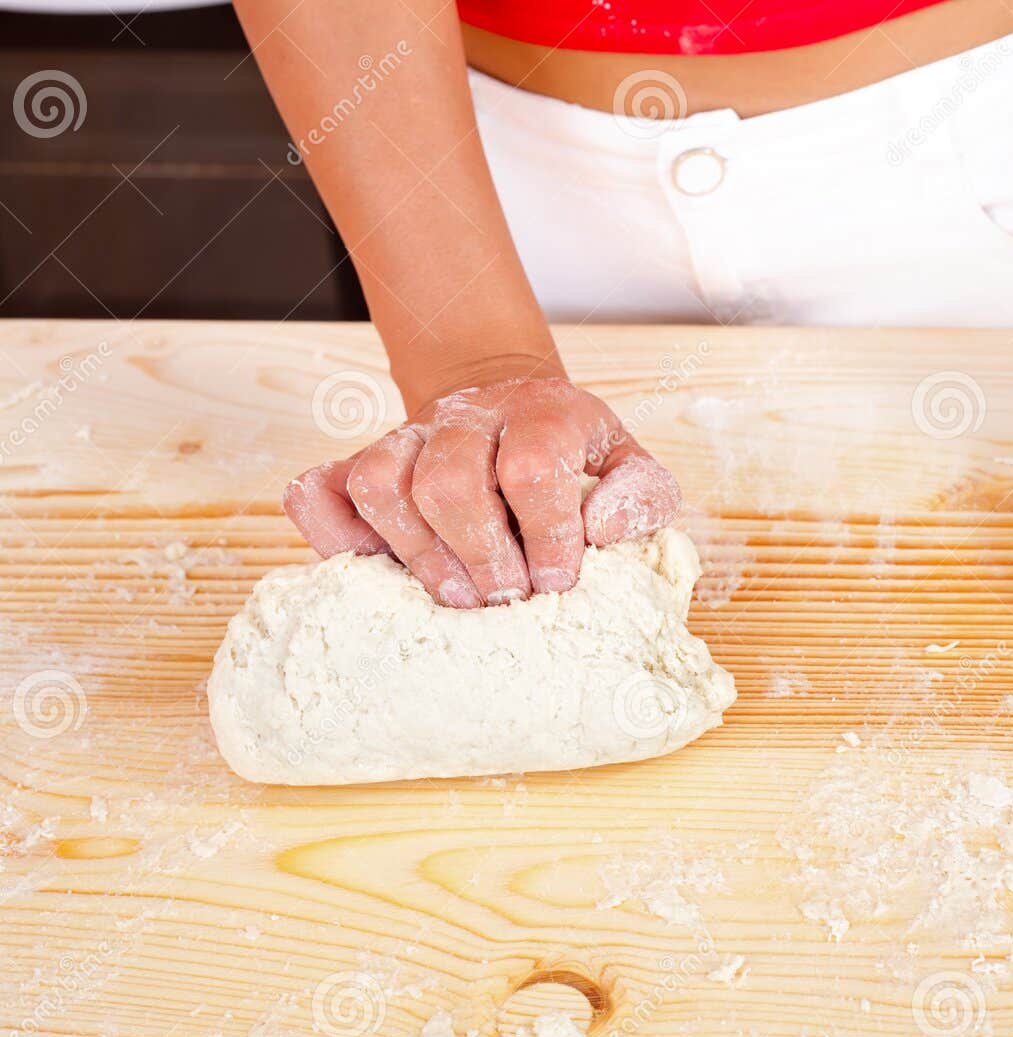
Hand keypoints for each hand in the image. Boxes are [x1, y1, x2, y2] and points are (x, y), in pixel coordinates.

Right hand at [283, 370, 680, 607]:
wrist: (515, 408)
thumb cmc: (577, 457)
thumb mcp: (628, 463)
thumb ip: (641, 495)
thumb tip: (604, 529)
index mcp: (542, 412)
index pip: (531, 469)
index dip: (545, 535)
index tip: (557, 583)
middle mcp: (468, 415)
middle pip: (449, 482)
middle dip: (480, 556)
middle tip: (506, 598)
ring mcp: (408, 436)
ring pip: (382, 486)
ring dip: (418, 555)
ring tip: (459, 597)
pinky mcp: (362, 461)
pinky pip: (318, 493)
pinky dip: (331, 536)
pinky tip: (374, 569)